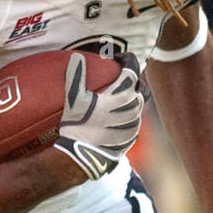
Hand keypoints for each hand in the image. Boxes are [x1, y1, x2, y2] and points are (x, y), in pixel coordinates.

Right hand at [53, 51, 142, 180]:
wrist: (84, 157)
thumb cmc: (78, 126)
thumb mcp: (74, 99)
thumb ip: (76, 75)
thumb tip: (77, 56)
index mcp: (122, 93)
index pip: (132, 69)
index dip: (127, 60)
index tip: (119, 58)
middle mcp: (133, 107)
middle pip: (137, 86)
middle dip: (129, 79)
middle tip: (116, 78)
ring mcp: (134, 123)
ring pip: (138, 103)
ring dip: (130, 97)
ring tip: (116, 97)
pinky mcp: (132, 135)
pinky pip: (135, 119)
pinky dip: (128, 114)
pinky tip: (116, 115)